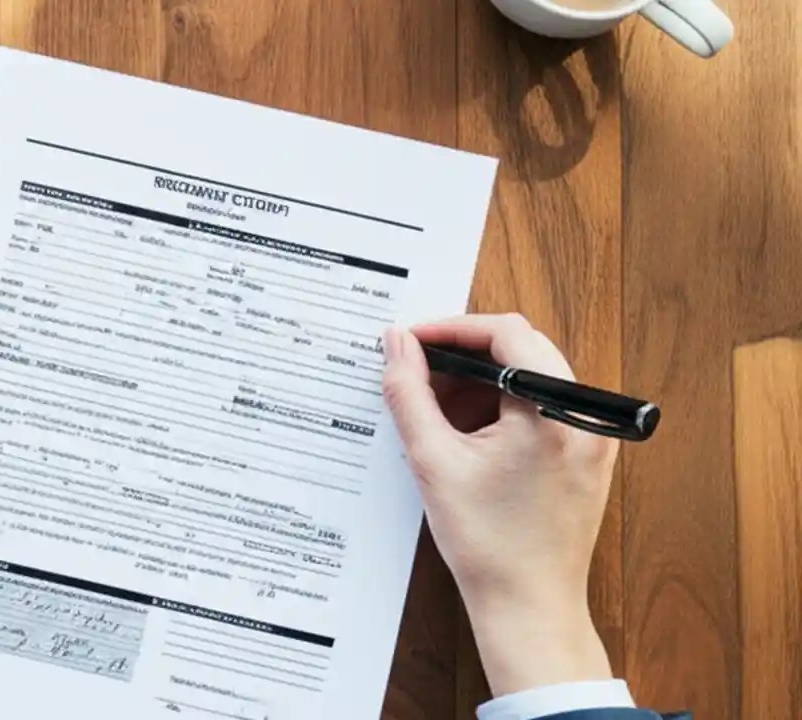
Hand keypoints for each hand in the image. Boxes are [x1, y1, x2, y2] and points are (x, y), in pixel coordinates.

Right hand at [382, 314, 617, 696]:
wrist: (529, 606)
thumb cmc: (488, 544)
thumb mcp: (433, 460)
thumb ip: (408, 392)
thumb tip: (396, 343)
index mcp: (554, 411)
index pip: (505, 332)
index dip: (451, 329)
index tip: (412, 342)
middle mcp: (584, 416)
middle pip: (521, 348)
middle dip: (463, 356)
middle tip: (418, 373)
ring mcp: (591, 435)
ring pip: (530, 376)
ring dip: (480, 383)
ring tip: (436, 412)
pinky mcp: (587, 452)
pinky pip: (543, 405)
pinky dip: (501, 407)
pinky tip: (464, 434)